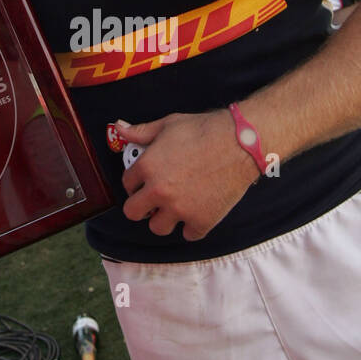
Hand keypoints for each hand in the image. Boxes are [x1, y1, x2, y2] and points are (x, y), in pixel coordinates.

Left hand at [116, 111, 258, 240]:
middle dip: (141, 205)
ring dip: (164, 219)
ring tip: (175, 207)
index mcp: (147, 167)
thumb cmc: (205, 130)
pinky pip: (188, 235)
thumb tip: (119, 127)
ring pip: (157, 228)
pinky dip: (192, 227)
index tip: (146, 181)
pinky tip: (198, 212)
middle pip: (133, 212)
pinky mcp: (201, 221)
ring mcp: (179, 209)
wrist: (241, 143)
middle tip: (154, 199)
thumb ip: (142, 131)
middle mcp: (159, 191)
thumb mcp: (169, 124)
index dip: (136, 182)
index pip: (127, 184)